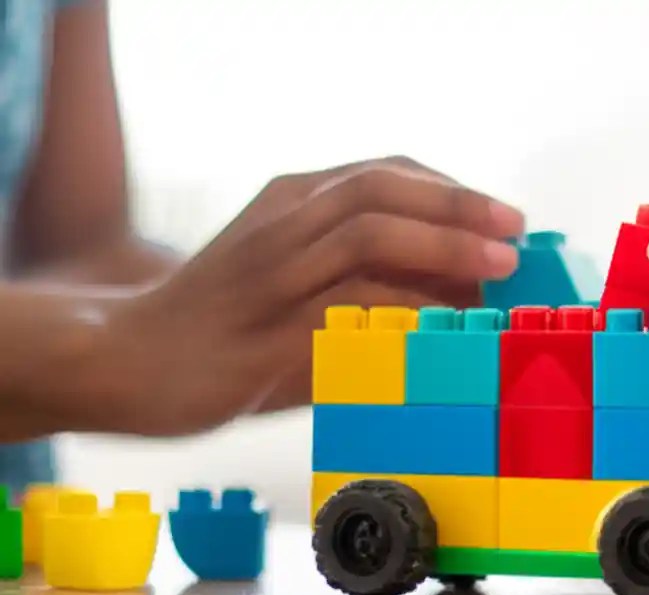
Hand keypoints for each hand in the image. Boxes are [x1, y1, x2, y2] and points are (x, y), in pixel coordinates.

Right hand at [104, 156, 523, 434]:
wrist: (126, 360)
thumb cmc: (225, 325)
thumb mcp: (295, 282)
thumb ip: (367, 279)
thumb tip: (458, 294)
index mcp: (290, 202)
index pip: (384, 173)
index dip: (451, 191)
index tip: (503, 217)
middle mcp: (283, 225)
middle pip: (381, 191)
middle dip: (458, 209)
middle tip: (515, 233)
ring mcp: (271, 275)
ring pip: (367, 237)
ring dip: (442, 249)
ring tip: (496, 270)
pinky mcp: (264, 332)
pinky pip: (343, 309)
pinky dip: (401, 311)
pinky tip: (443, 325)